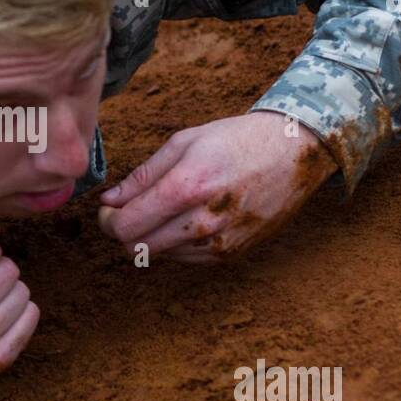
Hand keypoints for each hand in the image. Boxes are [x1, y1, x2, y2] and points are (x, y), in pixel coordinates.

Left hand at [97, 111, 337, 263]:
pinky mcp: (231, 255)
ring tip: (167, 208)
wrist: (293, 154)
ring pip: (159, 256)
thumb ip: (143, 175)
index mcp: (186, 188)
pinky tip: (189, 218)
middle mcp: (202, 223)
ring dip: (152, 237)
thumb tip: (109, 200)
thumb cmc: (235, 140)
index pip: (125, 226)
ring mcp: (218, 244)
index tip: (109, 209)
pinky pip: (185, 260)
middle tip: (128, 212)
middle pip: (136, 249)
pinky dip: (176, 243)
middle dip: (124, 232)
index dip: (107, 221)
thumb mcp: (185, 143)